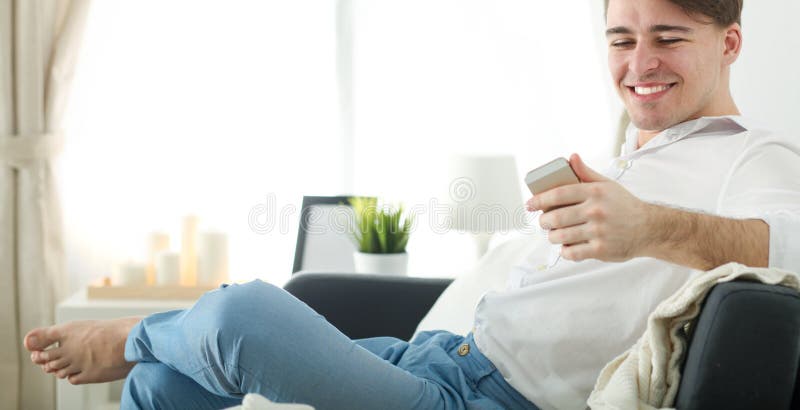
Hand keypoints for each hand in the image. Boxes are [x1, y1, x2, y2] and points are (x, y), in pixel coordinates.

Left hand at [526, 153, 652, 261]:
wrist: (649, 228)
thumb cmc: (624, 205)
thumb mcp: (607, 185)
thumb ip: (586, 173)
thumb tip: (571, 157)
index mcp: (594, 192)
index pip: (559, 193)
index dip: (540, 199)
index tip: (530, 204)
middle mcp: (596, 211)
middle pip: (556, 217)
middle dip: (544, 221)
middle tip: (544, 222)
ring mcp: (598, 231)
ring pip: (561, 236)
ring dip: (552, 237)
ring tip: (554, 235)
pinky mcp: (601, 250)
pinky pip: (572, 253)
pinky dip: (565, 251)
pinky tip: (567, 247)